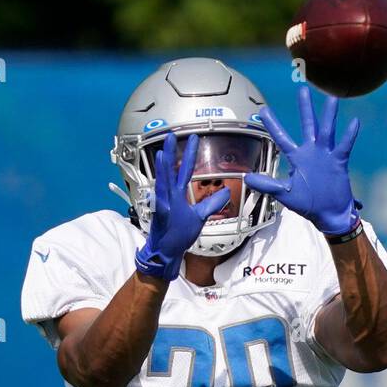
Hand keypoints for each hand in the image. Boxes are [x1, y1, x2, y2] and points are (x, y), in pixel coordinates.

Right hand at [135, 132, 229, 280]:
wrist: (167, 252)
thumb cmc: (179, 235)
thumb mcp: (199, 217)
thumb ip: (212, 204)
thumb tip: (227, 193)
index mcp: (179, 195)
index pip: (185, 171)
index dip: (190, 155)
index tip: (194, 138)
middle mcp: (170, 197)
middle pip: (171, 171)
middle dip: (171, 153)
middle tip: (171, 135)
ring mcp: (164, 206)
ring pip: (163, 184)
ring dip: (162, 169)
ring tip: (161, 153)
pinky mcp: (161, 217)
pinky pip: (160, 204)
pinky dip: (159, 195)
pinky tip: (159, 188)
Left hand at [245, 87, 359, 237]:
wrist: (328, 214)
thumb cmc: (308, 205)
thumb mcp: (284, 194)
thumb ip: (267, 185)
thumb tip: (246, 178)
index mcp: (297, 158)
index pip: (282, 138)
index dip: (273, 124)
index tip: (263, 109)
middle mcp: (311, 152)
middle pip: (307, 125)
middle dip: (305, 108)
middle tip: (302, 89)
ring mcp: (325, 155)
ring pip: (327, 130)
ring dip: (329, 115)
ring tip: (332, 98)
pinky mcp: (338, 161)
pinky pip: (344, 146)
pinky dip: (349, 135)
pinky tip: (354, 122)